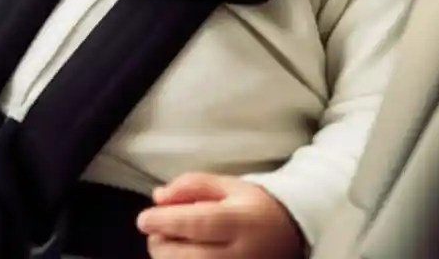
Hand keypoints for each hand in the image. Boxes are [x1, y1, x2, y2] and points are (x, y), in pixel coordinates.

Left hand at [136, 172, 304, 257]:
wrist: (294, 234)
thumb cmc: (256, 207)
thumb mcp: (229, 186)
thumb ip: (192, 186)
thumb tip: (158, 197)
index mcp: (242, 222)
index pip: (197, 224)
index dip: (165, 222)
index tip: (144, 218)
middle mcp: (241, 254)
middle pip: (188, 257)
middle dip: (161, 245)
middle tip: (156, 231)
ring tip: (170, 244)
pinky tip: (183, 255)